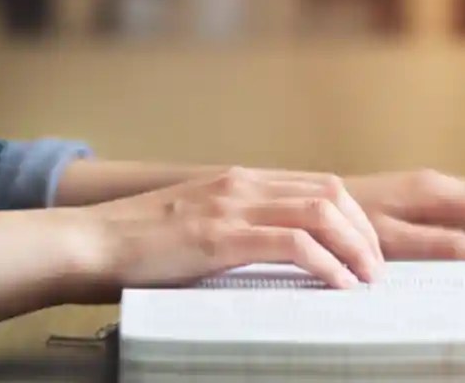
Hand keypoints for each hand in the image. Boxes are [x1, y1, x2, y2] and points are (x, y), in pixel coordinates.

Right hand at [74, 167, 383, 299]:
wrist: (88, 242)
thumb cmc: (137, 244)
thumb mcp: (198, 224)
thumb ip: (237, 227)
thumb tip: (277, 251)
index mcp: (240, 180)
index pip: (319, 185)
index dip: (353, 216)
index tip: (367, 249)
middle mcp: (243, 184)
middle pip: (330, 194)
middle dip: (364, 232)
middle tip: (376, 270)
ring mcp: (232, 206)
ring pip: (320, 214)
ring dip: (354, 248)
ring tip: (366, 280)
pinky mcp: (221, 236)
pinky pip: (292, 244)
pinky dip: (325, 264)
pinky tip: (338, 284)